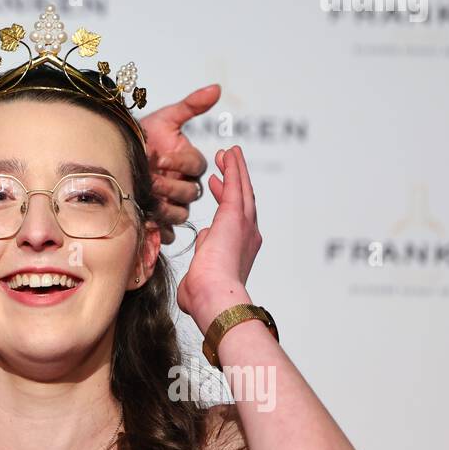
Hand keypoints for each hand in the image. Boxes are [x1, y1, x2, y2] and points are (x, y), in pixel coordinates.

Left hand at [139, 84, 219, 243]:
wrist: (118, 154)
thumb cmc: (144, 136)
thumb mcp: (165, 118)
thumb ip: (191, 105)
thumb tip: (216, 88)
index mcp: (190, 165)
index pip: (196, 168)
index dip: (180, 163)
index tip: (161, 157)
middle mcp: (185, 187)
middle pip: (190, 194)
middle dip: (170, 185)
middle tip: (151, 178)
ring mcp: (173, 206)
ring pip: (180, 214)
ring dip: (164, 207)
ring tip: (146, 198)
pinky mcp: (160, 223)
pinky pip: (167, 233)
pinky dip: (159, 230)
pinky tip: (146, 221)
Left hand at [176, 145, 261, 325]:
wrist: (214, 296)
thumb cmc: (204, 294)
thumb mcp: (201, 271)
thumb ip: (203, 254)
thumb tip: (202, 241)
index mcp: (239, 249)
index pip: (232, 218)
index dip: (224, 199)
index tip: (213, 186)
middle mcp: (247, 235)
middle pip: (242, 199)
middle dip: (234, 179)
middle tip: (226, 161)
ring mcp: (243, 225)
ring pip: (241, 189)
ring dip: (235, 169)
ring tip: (229, 152)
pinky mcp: (235, 216)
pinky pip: (235, 185)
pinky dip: (233, 168)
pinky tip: (229, 154)